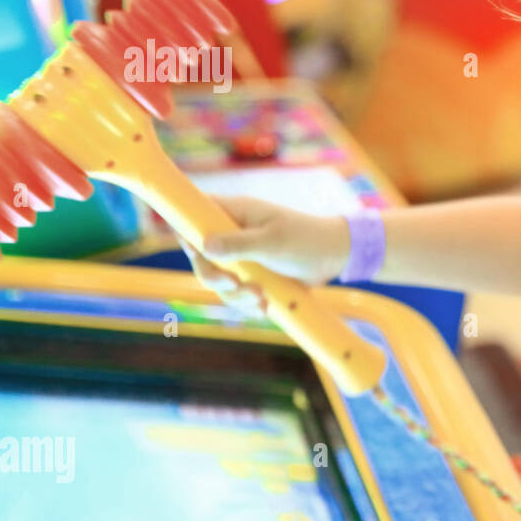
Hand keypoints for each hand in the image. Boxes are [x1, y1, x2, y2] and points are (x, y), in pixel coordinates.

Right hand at [177, 195, 350, 316]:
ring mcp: (241, 256)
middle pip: (202, 257)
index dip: (184, 231)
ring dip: (235, 296)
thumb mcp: (273, 241)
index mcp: (235, 213)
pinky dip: (247, 303)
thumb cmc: (307, 239)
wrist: (336, 256)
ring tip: (260, 299)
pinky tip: (265, 307)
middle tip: (235, 286)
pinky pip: (237, 293)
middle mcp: (233, 233)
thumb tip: (204, 245)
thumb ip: (239, 244)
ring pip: (219, 281)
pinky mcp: (252, 275)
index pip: (194, 216)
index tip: (195, 251)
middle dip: (215, 277)